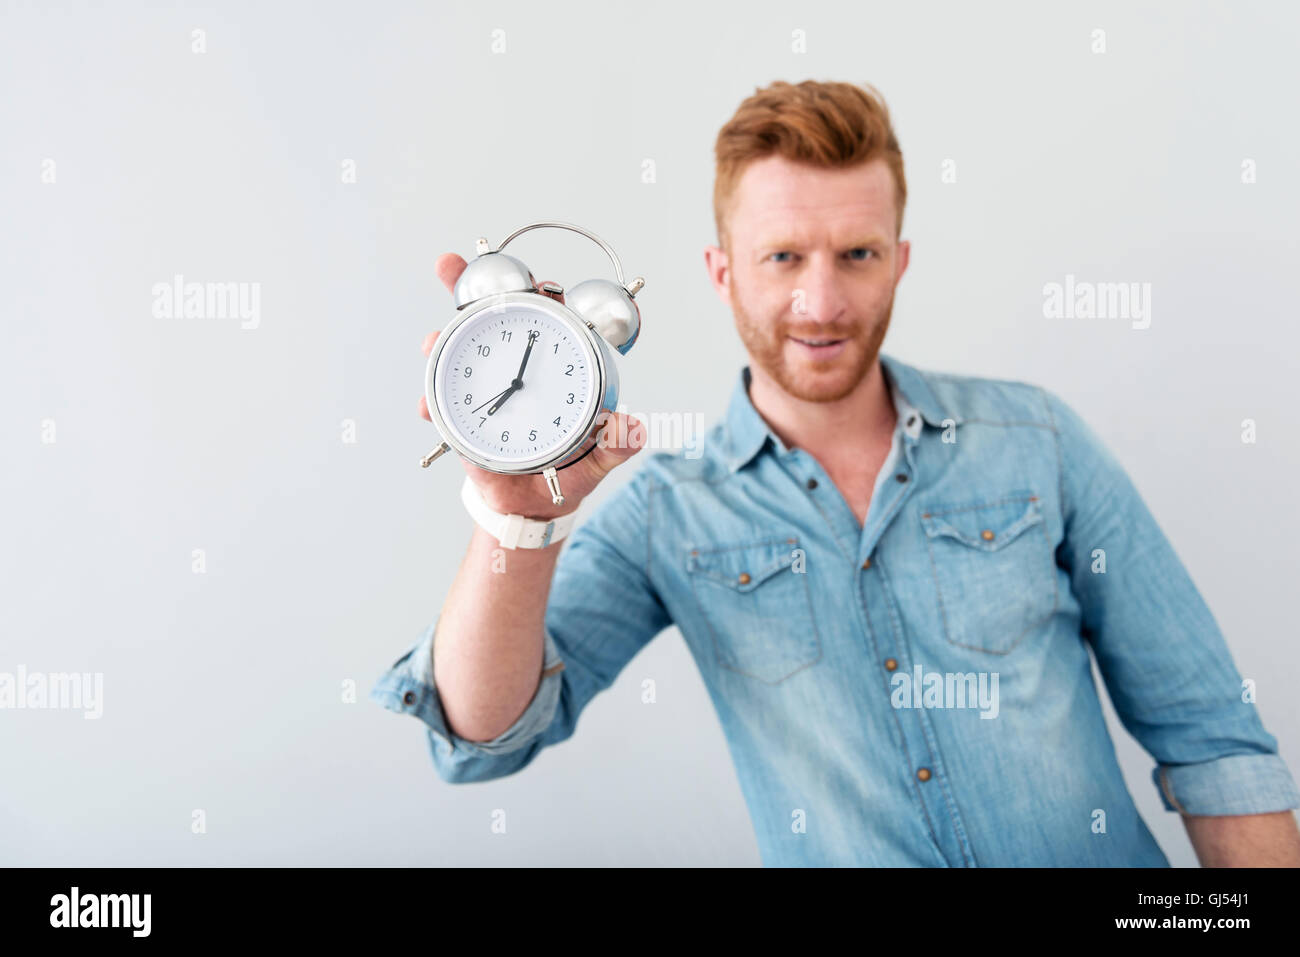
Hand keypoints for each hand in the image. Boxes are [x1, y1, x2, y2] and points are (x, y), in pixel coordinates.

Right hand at [419, 253, 646, 519]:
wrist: (534, 507)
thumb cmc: (569, 474)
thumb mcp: (598, 460)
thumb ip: (616, 446)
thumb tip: (635, 429)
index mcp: (556, 367)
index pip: (549, 317)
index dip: (542, 293)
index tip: (539, 284)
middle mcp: (516, 368)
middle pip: (492, 316)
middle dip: (468, 287)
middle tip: (449, 267)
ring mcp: (485, 385)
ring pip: (457, 350)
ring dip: (440, 339)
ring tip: (432, 339)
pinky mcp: (460, 414)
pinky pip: (440, 400)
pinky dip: (430, 401)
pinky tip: (427, 406)